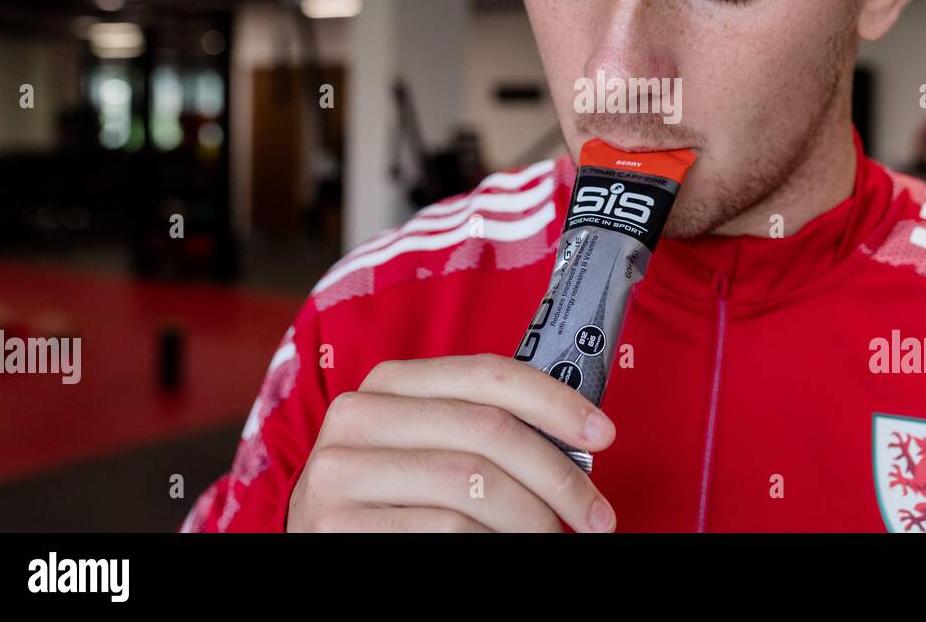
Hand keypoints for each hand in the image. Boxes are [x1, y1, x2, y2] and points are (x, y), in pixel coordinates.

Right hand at [286, 353, 617, 532]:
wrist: (321, 543)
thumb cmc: (396, 496)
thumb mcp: (429, 444)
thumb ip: (482, 428)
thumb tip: (579, 438)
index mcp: (388, 383)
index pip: (488, 374)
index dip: (555, 401)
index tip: (605, 433)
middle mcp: (356, 417)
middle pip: (488, 433)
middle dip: (558, 476)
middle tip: (596, 514)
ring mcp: (339, 474)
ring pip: (472, 489)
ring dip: (533, 520)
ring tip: (555, 537)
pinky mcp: (336, 529)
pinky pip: (446, 535)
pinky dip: (495, 546)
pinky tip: (509, 551)